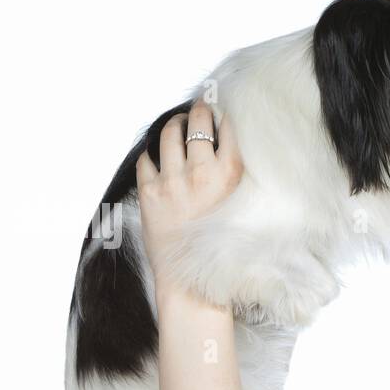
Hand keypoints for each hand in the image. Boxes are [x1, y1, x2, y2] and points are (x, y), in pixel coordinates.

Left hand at [134, 98, 243, 288]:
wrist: (194, 280)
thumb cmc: (224, 249)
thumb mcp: (243, 210)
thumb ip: (238, 180)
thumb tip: (232, 152)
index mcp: (230, 176)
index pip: (228, 128)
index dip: (223, 114)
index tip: (221, 110)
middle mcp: (201, 173)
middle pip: (197, 123)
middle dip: (199, 111)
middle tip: (200, 108)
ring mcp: (172, 181)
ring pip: (168, 134)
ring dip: (173, 125)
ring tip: (178, 125)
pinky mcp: (149, 192)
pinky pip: (146, 159)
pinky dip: (152, 154)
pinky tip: (158, 156)